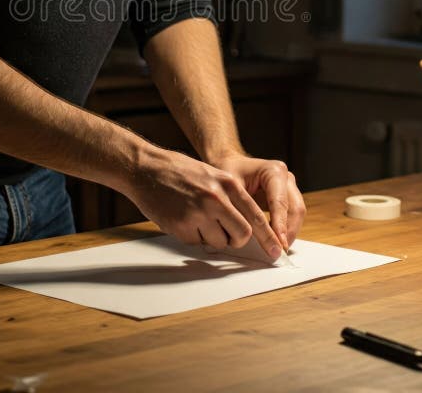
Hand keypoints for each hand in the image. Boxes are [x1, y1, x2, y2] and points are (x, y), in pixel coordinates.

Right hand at [123, 148, 287, 259]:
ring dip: (212, 237)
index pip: (256, 216)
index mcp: (227, 183)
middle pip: (242, 234)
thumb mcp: (211, 175)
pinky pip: (198, 243)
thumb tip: (247, 225)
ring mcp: (198, 214)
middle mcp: (216, 199)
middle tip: (227, 235)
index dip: (268, 237)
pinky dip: (193, 236)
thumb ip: (229, 197)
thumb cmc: (178, 171)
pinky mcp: (181, 227)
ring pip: (220, 242)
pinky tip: (182, 218)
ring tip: (196, 218)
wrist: (145, 168)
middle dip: (237, 240)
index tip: (276, 252)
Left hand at [210, 153, 305, 252]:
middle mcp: (285, 178)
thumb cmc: (227, 172)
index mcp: (274, 171)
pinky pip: (291, 215)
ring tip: (276, 249)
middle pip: (295, 209)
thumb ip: (242, 209)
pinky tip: (274, 241)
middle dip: (288, 232)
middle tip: (278, 251)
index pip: (280, 202)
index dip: (280, 225)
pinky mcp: (286, 196)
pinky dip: (285, 229)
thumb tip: (249, 234)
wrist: (228, 162)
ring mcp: (288, 187)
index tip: (278, 243)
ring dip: (288, 233)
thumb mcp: (231, 189)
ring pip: (296, 214)